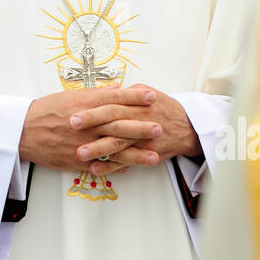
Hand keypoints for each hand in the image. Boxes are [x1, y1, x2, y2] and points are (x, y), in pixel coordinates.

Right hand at [20, 84, 162, 172]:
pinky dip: (117, 166)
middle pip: (117, 124)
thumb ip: (95, 94)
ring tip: (154, 156)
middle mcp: (86, 123)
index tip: (151, 95)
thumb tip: (116, 89)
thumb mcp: (70, 96)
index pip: (114, 99)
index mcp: (84, 104)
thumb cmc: (46, 110)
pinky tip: (132, 168)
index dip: (134, 97)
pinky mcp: (77, 158)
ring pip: (113, 148)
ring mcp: (83, 142)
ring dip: (135, 153)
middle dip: (140, 126)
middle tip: (160, 127)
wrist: (24, 130)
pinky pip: (101, 163)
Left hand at [68, 83, 200, 175]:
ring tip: (80, 153)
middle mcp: (140, 118)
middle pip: (113, 121)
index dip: (93, 107)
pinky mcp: (147, 153)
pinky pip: (127, 161)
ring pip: (119, 143)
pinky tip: (96, 168)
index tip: (74, 111)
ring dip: (98, 148)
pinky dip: (111, 166)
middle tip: (72, 127)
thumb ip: (123, 93)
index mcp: (137, 102)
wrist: (187, 127)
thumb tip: (104, 90)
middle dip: (92, 124)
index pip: (111, 103)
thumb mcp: (145, 92)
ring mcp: (143, 138)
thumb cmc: (162, 107)